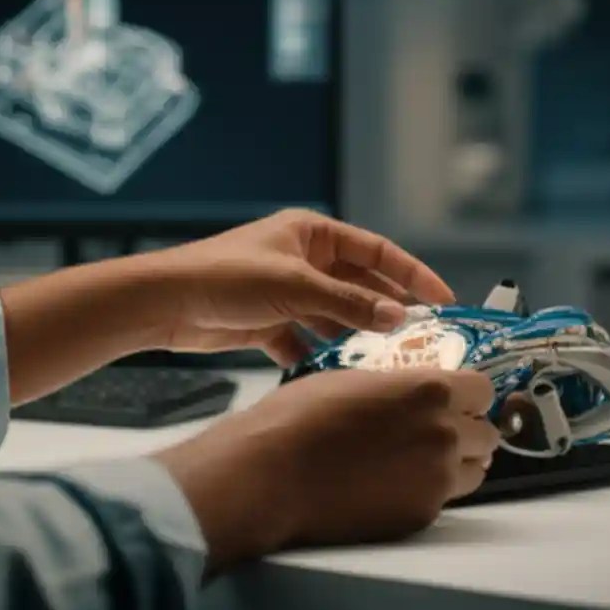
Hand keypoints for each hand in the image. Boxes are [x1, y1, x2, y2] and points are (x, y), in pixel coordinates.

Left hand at [150, 208, 455, 365]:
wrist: (166, 304)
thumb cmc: (225, 277)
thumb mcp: (296, 287)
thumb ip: (349, 304)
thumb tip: (399, 318)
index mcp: (311, 233)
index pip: (376, 251)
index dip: (412, 273)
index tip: (443, 298)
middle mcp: (302, 259)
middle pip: (359, 286)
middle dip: (387, 311)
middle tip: (423, 338)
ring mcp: (285, 293)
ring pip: (335, 316)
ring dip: (356, 337)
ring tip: (389, 362)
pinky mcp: (268, 324)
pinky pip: (307, 341)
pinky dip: (322, 356)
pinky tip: (340, 376)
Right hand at [153, 367, 499, 573]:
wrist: (273, 473)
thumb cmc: (301, 416)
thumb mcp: (354, 378)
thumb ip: (397, 386)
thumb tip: (410, 391)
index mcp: (430, 390)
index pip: (483, 389)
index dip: (467, 394)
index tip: (452, 399)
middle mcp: (445, 433)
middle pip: (487, 433)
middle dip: (466, 430)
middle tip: (433, 431)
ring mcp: (437, 478)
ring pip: (475, 469)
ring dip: (456, 462)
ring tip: (418, 460)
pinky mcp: (422, 513)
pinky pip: (444, 498)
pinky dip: (427, 490)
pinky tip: (392, 484)